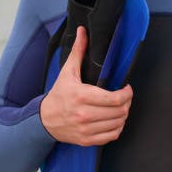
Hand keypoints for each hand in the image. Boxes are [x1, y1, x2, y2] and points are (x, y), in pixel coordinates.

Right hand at [40, 26, 132, 145]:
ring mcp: (86, 129)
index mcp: (81, 95)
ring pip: (118, 124)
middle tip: (125, 97)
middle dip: (127, 103)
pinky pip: (111, 136)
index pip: (115, 98)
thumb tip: (82, 31)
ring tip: (120, 107)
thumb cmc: (59, 94)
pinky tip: (114, 120)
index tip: (127, 88)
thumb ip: (78, 51)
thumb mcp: (67, 71)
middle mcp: (84, 114)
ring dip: (123, 115)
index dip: (127, 93)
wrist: (44, 119)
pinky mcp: (87, 140)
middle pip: (119, 111)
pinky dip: (117, 128)